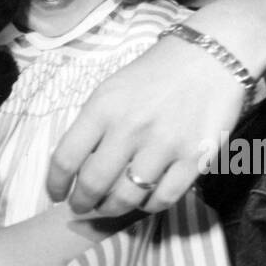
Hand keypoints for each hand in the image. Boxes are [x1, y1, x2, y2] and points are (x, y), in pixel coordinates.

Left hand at [47, 35, 248, 217]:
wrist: (210, 56)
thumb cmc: (156, 72)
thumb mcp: (113, 88)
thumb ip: (94, 124)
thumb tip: (77, 166)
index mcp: (103, 107)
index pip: (65, 158)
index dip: (55, 184)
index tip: (55, 194)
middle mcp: (130, 128)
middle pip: (93, 184)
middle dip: (82, 203)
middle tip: (81, 207)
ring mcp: (164, 146)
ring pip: (127, 198)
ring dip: (112, 209)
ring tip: (110, 207)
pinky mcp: (194, 159)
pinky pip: (164, 199)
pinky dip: (149, 207)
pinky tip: (144, 201)